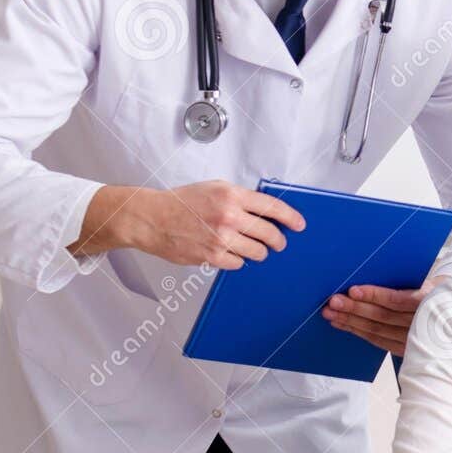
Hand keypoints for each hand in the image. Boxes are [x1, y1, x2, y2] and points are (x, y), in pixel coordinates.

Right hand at [68, 181, 304, 268]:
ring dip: (260, 252)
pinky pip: (239, 264)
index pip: (273, 207)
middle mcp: (229, 216)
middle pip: (270, 233)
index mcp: (232, 195)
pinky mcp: (212, 256)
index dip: (291, 218)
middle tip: (278, 242)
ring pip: (258, 252)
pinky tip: (230, 253)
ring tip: (254, 248)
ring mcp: (222, 238)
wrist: (152, 218)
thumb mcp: (214, 188)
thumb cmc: (181, 202)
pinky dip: (238, 260)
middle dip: (278, 240)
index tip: (299, 225)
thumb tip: (265, 209)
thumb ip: (240, 197)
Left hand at [323, 278, 438, 356]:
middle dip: (355, 308)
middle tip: (334, 301)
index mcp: (432, 300)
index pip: (398, 300)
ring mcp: (415, 339)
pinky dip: (360, 332)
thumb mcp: (437, 281)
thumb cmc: (444, 293)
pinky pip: (380, 341)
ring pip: (378, 331)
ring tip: (332, 312)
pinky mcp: (408, 349)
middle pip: (383, 316)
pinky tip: (345, 325)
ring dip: (352, 321)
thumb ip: (413, 280)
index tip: (354, 290)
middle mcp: (423, 323)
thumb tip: (377, 267)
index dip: (375, 295)